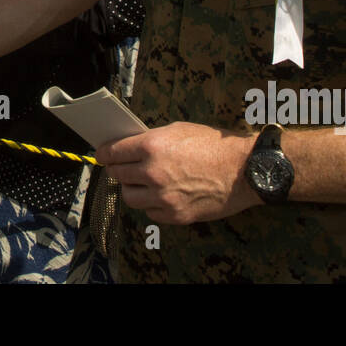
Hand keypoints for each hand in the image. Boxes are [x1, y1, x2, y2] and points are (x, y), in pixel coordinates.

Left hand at [96, 122, 260, 224]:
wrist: (244, 170)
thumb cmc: (214, 145)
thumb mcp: (179, 130)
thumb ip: (151, 139)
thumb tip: (129, 145)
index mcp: (152, 146)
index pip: (112, 152)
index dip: (104, 153)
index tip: (102, 155)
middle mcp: (153, 173)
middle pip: (117, 175)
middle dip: (118, 169)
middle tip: (123, 166)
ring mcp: (163, 197)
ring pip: (129, 197)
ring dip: (132, 188)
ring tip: (143, 182)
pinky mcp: (174, 215)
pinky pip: (149, 212)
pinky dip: (152, 204)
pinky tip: (162, 194)